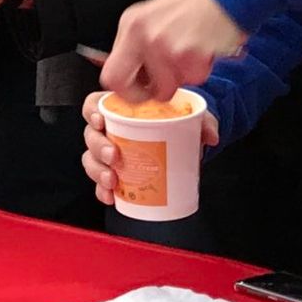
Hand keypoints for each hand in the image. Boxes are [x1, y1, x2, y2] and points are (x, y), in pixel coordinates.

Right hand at [82, 93, 219, 203]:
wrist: (182, 142)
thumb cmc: (176, 124)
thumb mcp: (190, 117)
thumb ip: (202, 122)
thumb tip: (211, 136)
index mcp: (121, 109)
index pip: (94, 104)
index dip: (91, 111)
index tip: (100, 121)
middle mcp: (110, 130)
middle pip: (90, 135)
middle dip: (98, 147)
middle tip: (114, 156)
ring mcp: (109, 153)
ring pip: (91, 159)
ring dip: (98, 171)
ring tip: (112, 181)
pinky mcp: (114, 173)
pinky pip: (100, 182)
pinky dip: (102, 191)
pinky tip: (111, 197)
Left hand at [99, 0, 245, 101]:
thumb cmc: (192, 6)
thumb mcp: (153, 18)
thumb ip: (137, 47)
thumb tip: (129, 77)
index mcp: (130, 24)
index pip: (111, 72)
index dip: (125, 89)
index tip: (141, 90)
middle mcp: (141, 34)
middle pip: (124, 84)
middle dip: (144, 94)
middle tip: (162, 89)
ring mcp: (162, 45)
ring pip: (166, 87)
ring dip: (181, 77)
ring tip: (192, 55)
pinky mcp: (187, 54)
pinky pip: (192, 80)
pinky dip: (200, 71)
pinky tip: (204, 52)